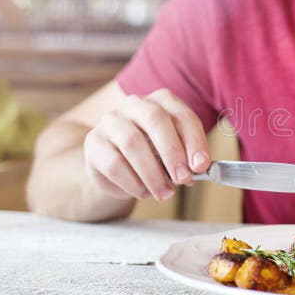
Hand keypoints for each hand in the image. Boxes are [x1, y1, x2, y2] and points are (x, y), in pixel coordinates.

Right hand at [83, 89, 210, 201]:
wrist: (115, 167)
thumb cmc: (153, 156)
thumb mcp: (174, 154)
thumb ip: (187, 158)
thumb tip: (198, 168)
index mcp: (161, 101)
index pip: (182, 115)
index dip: (195, 140)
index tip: (201, 165)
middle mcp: (134, 104)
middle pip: (156, 120)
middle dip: (173, 152)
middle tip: (183, 179)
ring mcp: (110, 121)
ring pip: (132, 142)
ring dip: (153, 173)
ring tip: (165, 193)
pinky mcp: (93, 142)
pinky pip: (113, 163)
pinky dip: (132, 182)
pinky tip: (143, 192)